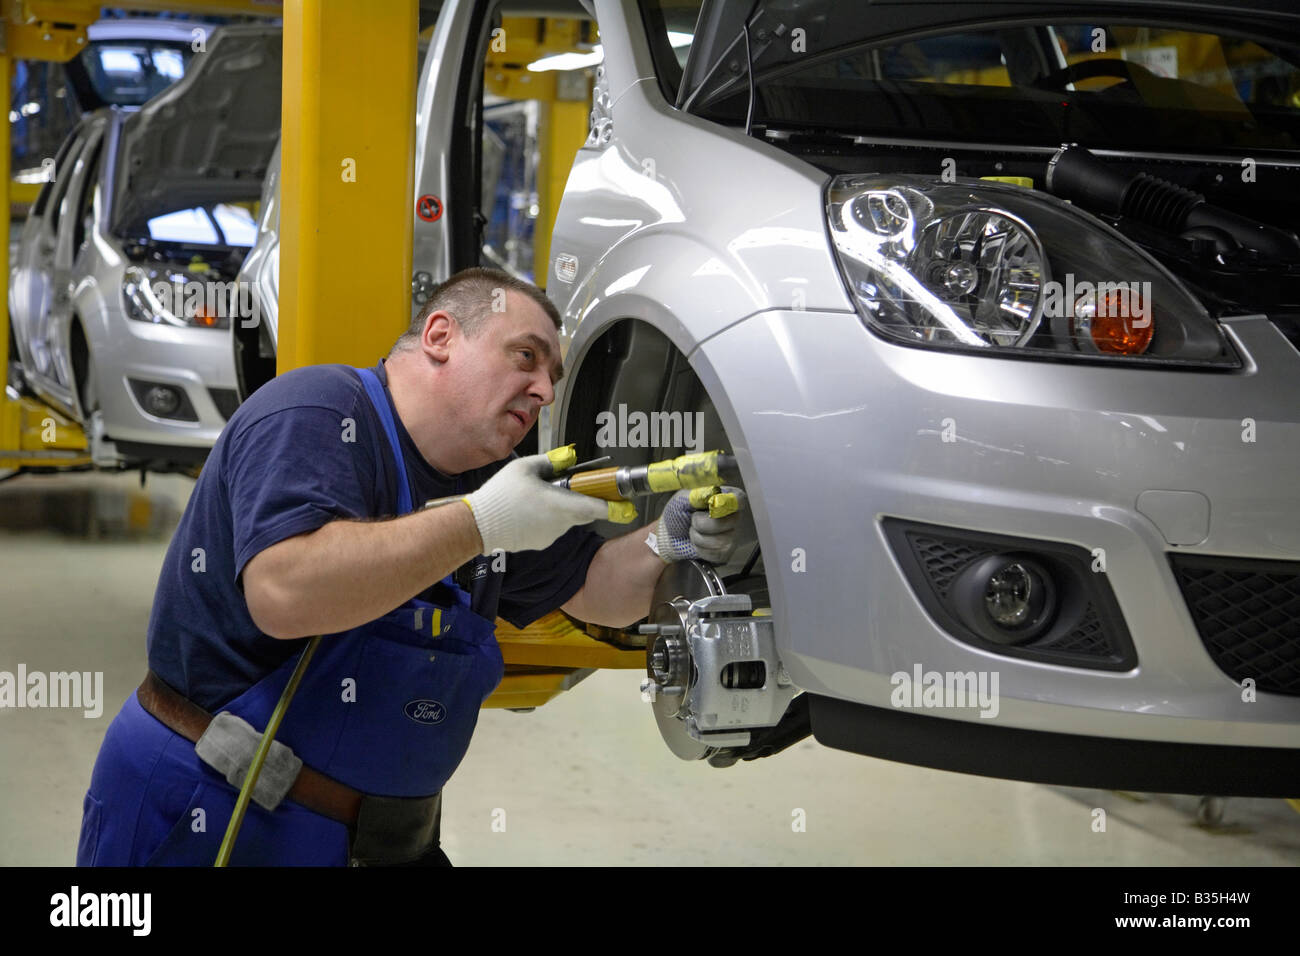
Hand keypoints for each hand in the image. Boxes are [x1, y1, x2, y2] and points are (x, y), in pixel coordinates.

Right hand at [464, 454, 608, 554]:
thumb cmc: (500, 495)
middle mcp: (560, 523)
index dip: (614, 506)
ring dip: (562, 509)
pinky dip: (548, 519)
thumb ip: (550, 461)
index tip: (626, 505)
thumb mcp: (524, 467)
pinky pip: (553, 529)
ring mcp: (551, 535)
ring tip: (540, 497)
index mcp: (559, 504)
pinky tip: (530, 511)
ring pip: (567, 520)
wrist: (479, 525)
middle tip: (578, 488)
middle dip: (584, 500)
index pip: (596, 507)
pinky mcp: (541, 543)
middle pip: (584, 512)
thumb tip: (569, 457)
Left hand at [649, 487, 745, 563]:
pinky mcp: (726, 552)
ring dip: (698, 538)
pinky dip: (700, 549)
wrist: (670, 536)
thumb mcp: (682, 499)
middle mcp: (733, 516)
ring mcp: (732, 535)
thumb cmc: (678, 514)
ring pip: (721, 541)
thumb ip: (697, 494)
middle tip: (693, 520)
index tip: (713, 506)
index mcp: (725, 497)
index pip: (739, 499)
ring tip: (693, 532)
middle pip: (730, 521)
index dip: (728, 503)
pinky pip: (716, 553)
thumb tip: (711, 493)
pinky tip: (697, 544)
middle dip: (703, 523)